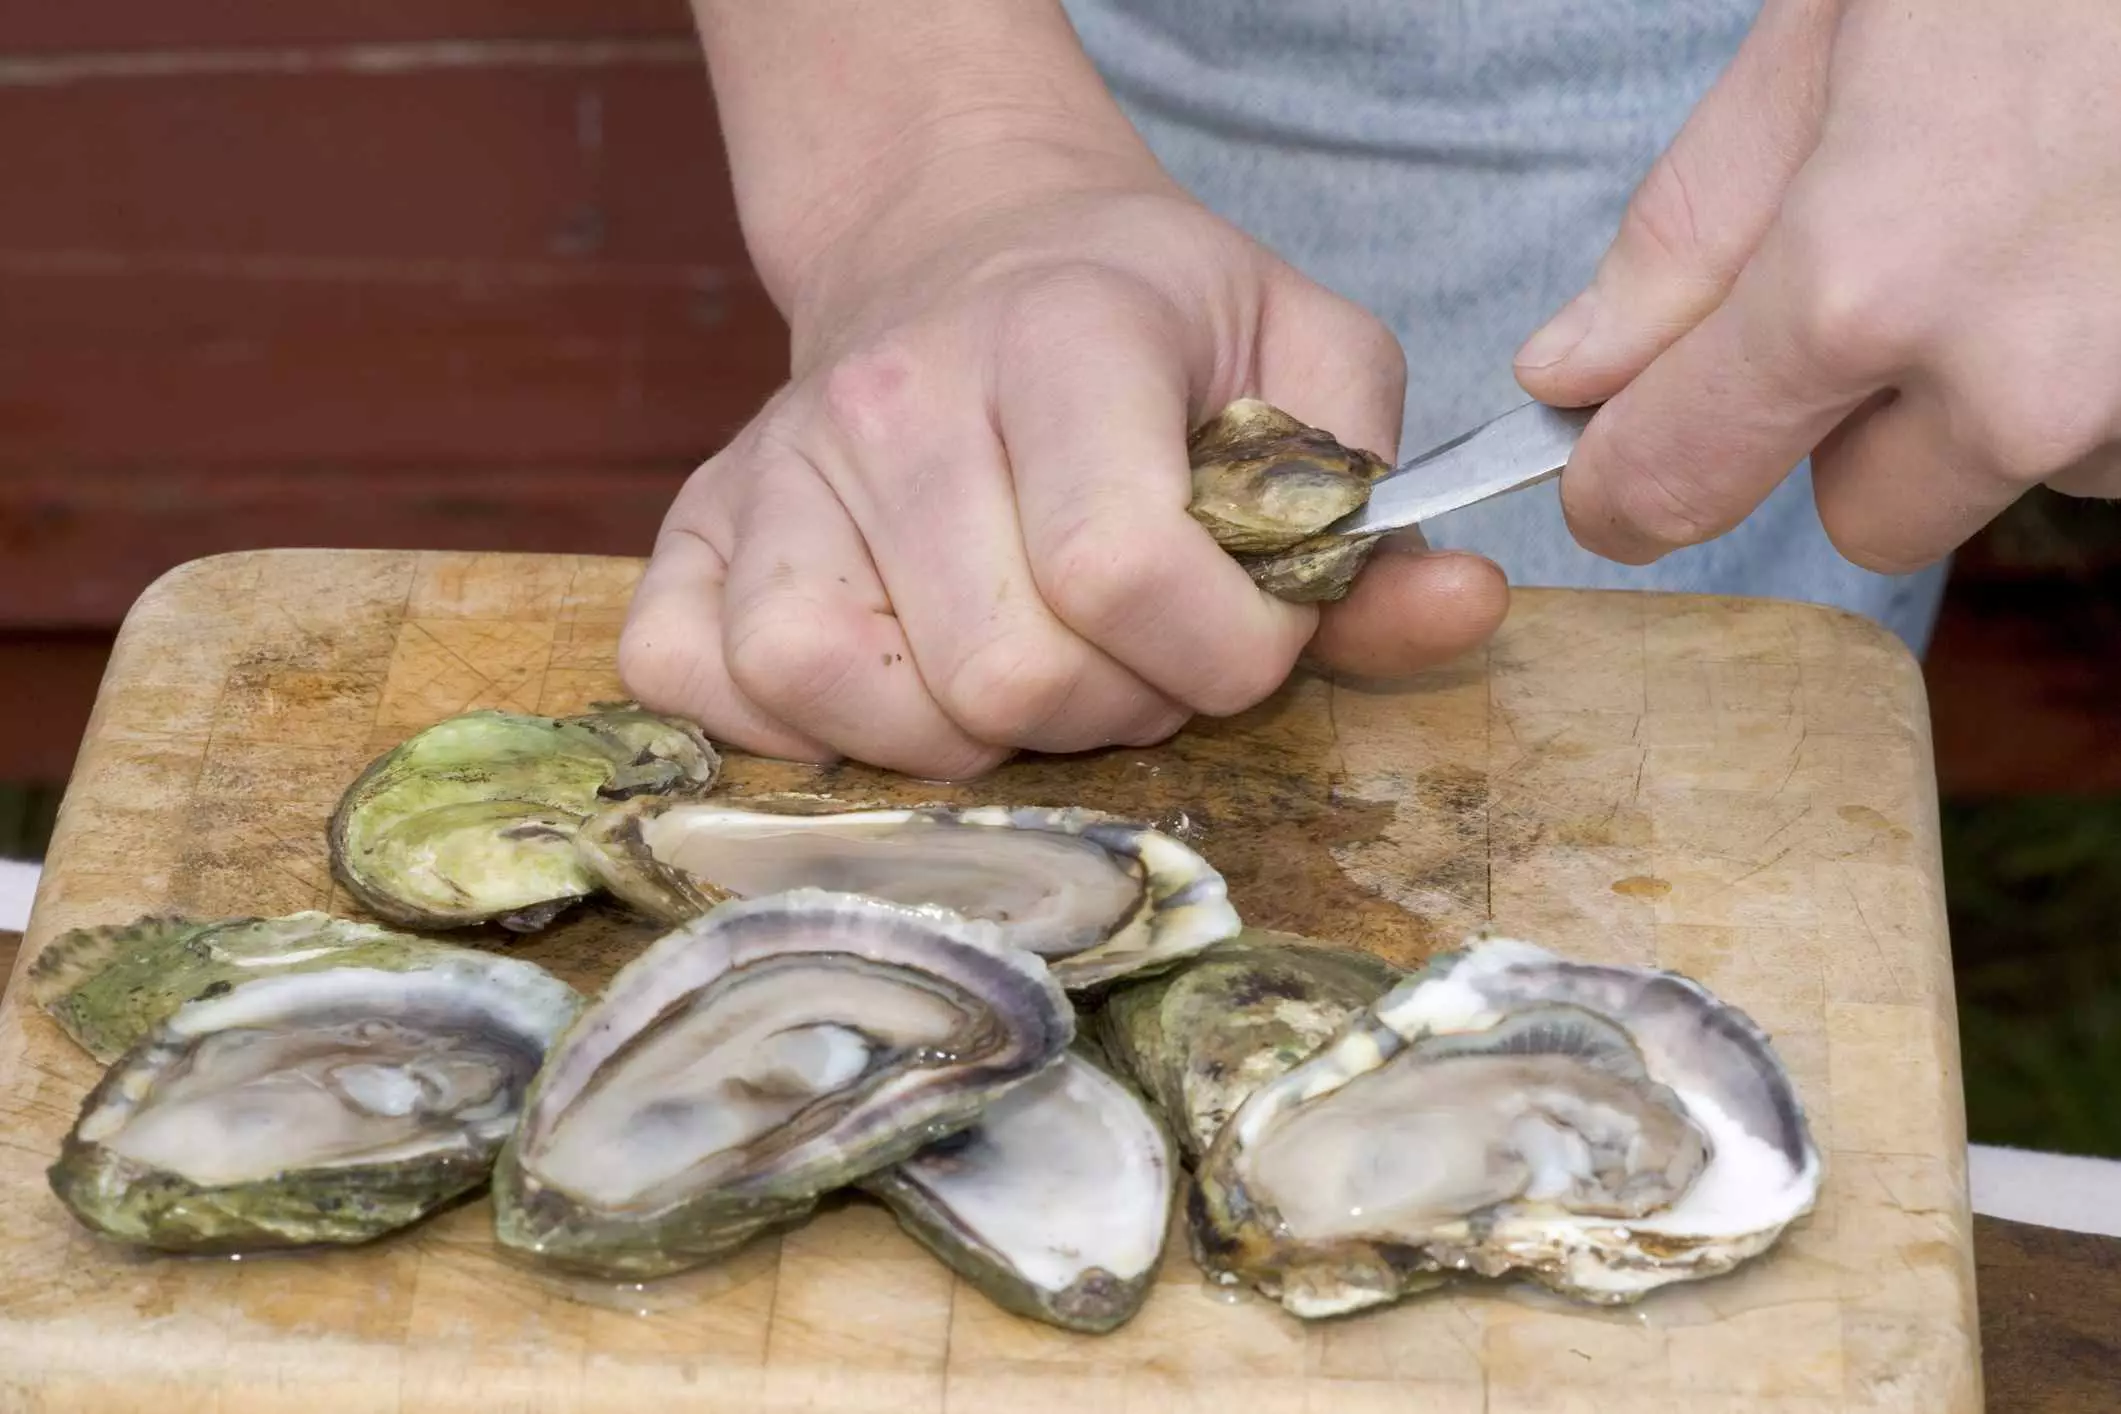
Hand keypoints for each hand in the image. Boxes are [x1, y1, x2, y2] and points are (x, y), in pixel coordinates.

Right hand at [621, 152, 1507, 778]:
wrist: (961, 242)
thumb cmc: (1146, 321)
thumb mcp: (1304, 363)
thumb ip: (1375, 507)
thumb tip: (1463, 611)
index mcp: (1061, 338)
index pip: (1121, 570)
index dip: (1218, 655)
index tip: (1244, 638)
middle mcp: (892, 398)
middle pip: (1001, 675)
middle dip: (1106, 709)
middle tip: (1127, 649)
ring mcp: (772, 466)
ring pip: (845, 703)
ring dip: (962, 735)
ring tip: (1015, 659)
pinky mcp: (689, 525)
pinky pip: (698, 685)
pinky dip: (796, 725)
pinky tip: (885, 673)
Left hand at [1515, 0, 2120, 573]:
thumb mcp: (1838, 27)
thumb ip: (1695, 222)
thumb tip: (1572, 372)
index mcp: (1869, 278)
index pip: (1679, 478)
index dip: (1624, 485)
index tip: (1610, 476)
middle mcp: (2019, 380)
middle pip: (1862, 514)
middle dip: (1849, 423)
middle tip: (1898, 263)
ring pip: (2008, 471)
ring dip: (1995, 384)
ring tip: (2045, 206)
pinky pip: (2119, 439)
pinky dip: (2100, 362)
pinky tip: (2116, 231)